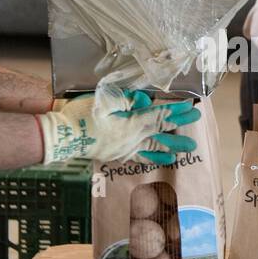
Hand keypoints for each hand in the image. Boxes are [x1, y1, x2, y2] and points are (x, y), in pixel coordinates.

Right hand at [38, 89, 200, 164]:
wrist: (61, 136)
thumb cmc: (80, 115)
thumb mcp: (103, 99)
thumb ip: (126, 98)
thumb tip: (144, 99)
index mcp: (131, 123)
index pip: (160, 115)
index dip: (176, 111)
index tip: (191, 107)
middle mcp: (132, 138)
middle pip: (161, 131)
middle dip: (179, 126)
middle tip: (196, 122)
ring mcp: (125, 148)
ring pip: (155, 147)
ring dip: (172, 146)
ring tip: (187, 150)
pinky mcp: (117, 154)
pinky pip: (141, 156)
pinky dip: (154, 158)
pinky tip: (163, 160)